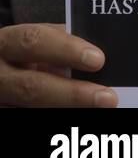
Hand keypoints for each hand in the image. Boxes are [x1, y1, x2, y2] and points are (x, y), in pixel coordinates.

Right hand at [0, 23, 116, 106]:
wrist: (1, 68)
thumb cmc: (30, 52)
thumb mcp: (43, 40)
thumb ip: (65, 44)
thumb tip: (102, 55)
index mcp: (8, 43)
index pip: (34, 42)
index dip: (66, 50)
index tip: (97, 59)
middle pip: (31, 86)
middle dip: (72, 94)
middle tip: (107, 98)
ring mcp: (0, 99)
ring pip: (29, 109)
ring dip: (66, 110)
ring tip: (96, 110)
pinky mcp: (3, 112)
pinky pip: (26, 117)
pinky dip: (54, 116)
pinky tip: (76, 116)